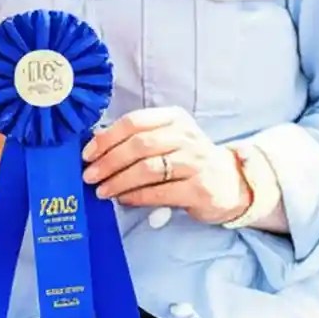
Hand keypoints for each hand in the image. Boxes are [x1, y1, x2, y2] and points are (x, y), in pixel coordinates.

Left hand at [80, 106, 252, 224]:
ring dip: (119, 181)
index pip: (134, 122)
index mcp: (174, 118)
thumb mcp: (168, 139)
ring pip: (148, 169)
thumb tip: (96, 148)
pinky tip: (123, 199)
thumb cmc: (188, 159)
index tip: (87, 153)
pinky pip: (160, 192)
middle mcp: (186, 136)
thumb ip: (138, 139)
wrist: (231, 182)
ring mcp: (195, 162)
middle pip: (139, 145)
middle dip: (108, 161)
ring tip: (102, 190)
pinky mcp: (200, 189)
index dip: (107, 138)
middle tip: (89, 175)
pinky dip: (137, 196)